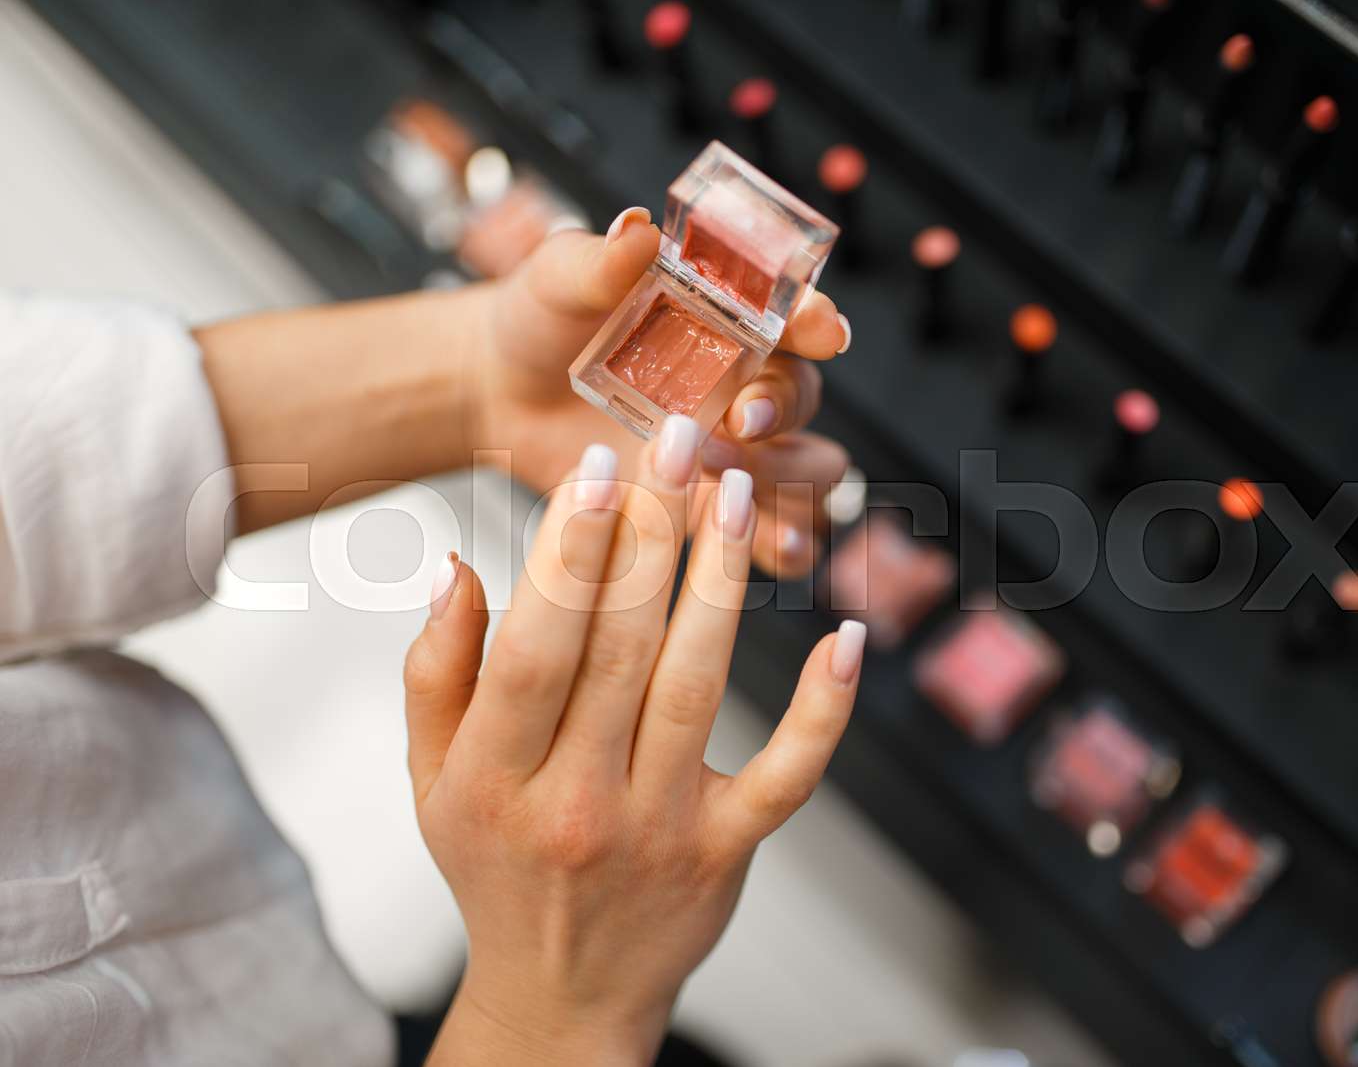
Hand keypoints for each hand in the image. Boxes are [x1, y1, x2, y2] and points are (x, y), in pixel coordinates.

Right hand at [402, 416, 865, 1064]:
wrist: (561, 996)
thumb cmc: (496, 864)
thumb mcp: (432, 778)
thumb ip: (437, 671)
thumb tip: (457, 563)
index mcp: (491, 777)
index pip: (534, 647)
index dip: (565, 551)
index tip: (596, 467)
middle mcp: (574, 802)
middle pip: (619, 650)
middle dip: (649, 536)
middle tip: (677, 443)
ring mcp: (659, 829)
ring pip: (697, 685)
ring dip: (721, 583)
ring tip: (735, 493)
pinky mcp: (726, 851)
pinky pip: (787, 775)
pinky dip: (823, 710)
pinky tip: (844, 637)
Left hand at [468, 207, 852, 576]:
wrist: (497, 390)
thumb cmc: (540, 318)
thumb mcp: (561, 277)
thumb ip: (600, 259)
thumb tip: (634, 227)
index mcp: (728, 315)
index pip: (795, 313)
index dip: (818, 320)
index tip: (820, 328)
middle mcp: (744, 380)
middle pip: (807, 397)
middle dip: (785, 408)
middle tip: (736, 417)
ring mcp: (732, 448)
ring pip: (808, 468)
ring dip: (781, 477)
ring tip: (714, 475)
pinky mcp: (709, 506)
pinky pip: (771, 531)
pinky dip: (781, 542)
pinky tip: (768, 547)